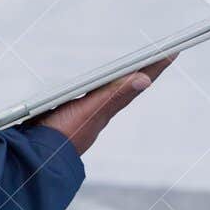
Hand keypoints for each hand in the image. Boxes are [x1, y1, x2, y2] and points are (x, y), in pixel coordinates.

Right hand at [31, 57, 174, 155]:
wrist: (36, 159)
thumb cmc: (63, 136)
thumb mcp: (90, 111)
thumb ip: (114, 94)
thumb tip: (145, 79)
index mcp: (109, 106)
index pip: (137, 81)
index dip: (155, 66)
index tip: (174, 51)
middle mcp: (100, 109)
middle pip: (127, 84)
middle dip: (145, 69)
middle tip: (162, 54)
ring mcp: (85, 113)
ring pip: (111, 91)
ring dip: (125, 78)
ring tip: (140, 68)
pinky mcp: (67, 115)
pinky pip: (92, 96)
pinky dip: (103, 87)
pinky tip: (101, 87)